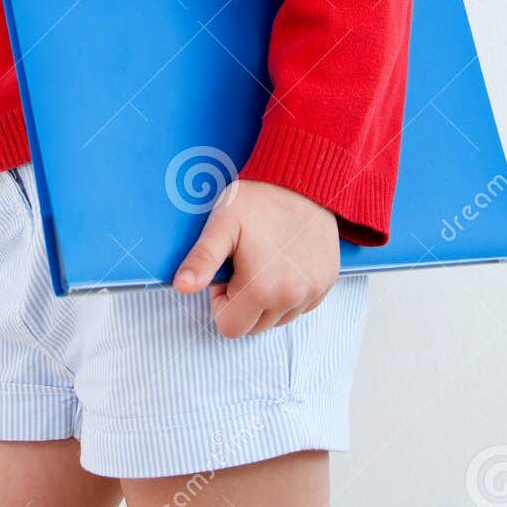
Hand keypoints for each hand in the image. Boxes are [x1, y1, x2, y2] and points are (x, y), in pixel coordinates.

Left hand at [172, 179, 339, 336]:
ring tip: (265, 259)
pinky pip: (300, 306)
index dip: (221, 301)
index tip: (227, 270)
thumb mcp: (222, 224)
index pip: (230, 327)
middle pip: (253, 326)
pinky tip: (284, 262)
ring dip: (266, 299)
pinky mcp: (326, 284)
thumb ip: (201, 259)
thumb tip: (181, 287)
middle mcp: (290, 298)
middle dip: (242, 302)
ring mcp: (312, 292)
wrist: (300, 180)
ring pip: (277, 318)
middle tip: (244, 262)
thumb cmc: (258, 199)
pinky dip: (289, 293)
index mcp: (260, 288)